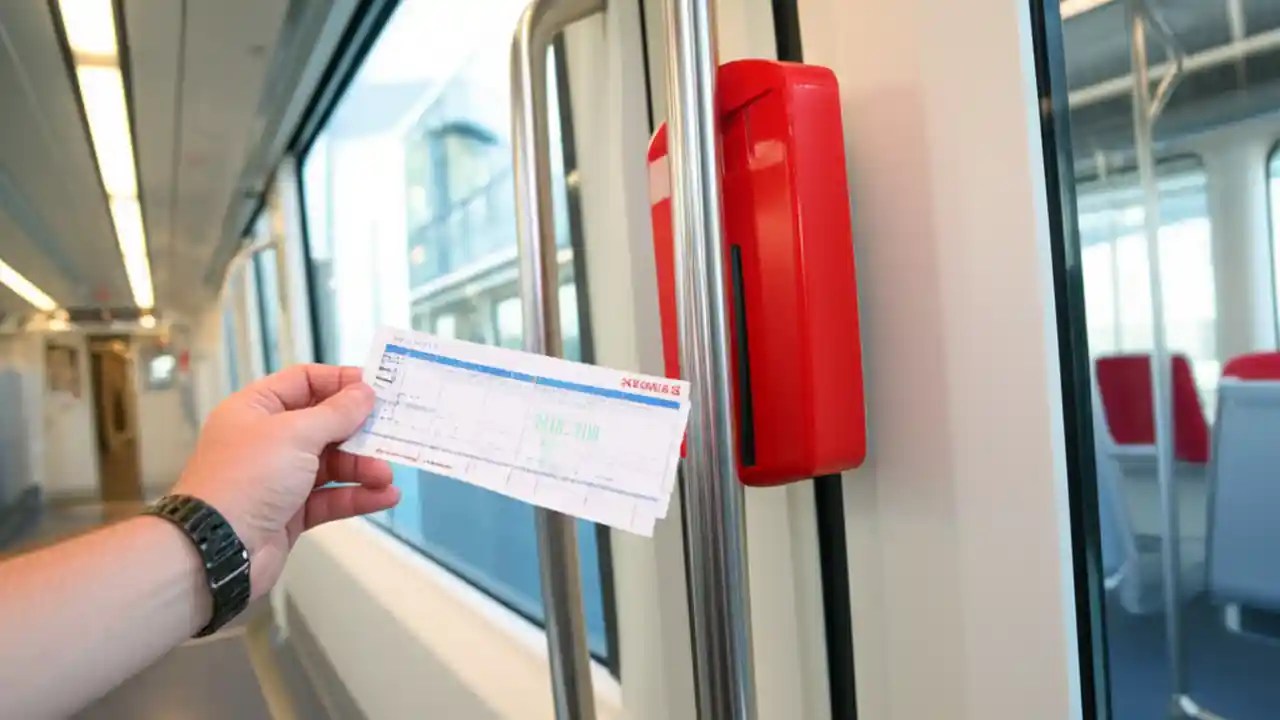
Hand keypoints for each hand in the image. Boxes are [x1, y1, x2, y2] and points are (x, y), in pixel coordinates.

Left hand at [171, 364, 399, 597]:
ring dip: (362, 467)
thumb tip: (363, 393)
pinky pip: (330, 498)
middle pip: (324, 424)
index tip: (376, 387)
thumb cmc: (246, 480)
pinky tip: (384, 496)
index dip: (340, 382)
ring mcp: (278, 477)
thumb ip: (336, 413)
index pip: (304, 381)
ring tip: (386, 475)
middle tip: (392, 431)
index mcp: (256, 409)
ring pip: (331, 464)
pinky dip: (357, 496)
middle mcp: (266, 440)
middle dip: (359, 431)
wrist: (217, 550)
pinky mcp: (289, 512)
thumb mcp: (295, 434)